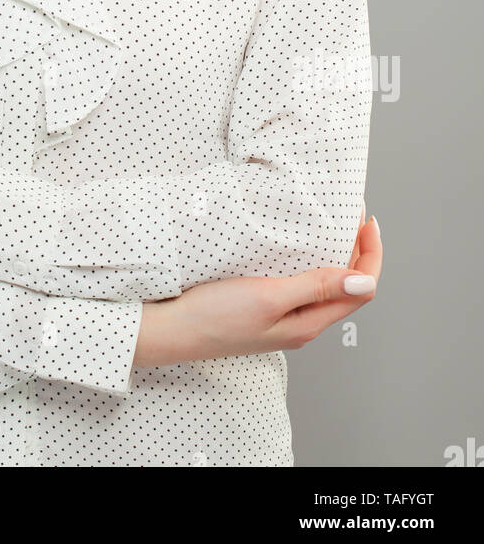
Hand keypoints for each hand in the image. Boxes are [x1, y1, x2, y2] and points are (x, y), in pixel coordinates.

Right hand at [135, 211, 381, 366]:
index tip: (366, 220)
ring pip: (325, 285)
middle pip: (347, 286)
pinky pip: (301, 285)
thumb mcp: (269, 296)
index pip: (361, 290)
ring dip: (335, 255)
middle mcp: (301, 322)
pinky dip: (310, 262)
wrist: (171, 329)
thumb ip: (315, 287)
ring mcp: (282, 317)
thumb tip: (365, 281)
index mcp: (309, 323)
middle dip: (357, 250)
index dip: (371, 254)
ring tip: (332, 224)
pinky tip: (298, 246)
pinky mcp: (264, 308)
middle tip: (351, 213)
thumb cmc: (215, 316)